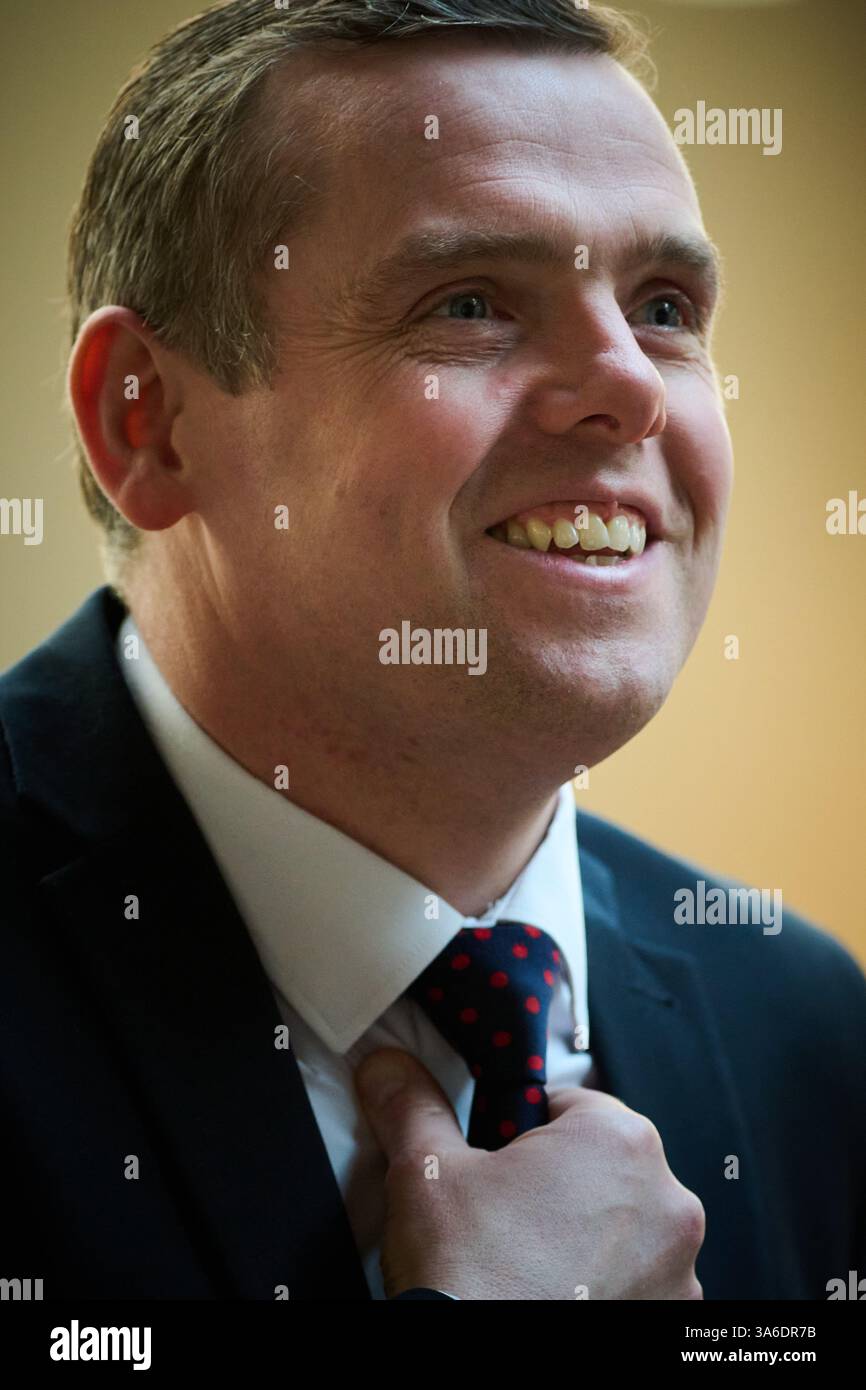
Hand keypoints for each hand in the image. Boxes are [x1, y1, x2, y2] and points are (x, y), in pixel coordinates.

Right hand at [354, 1047, 704, 1300]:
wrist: (483, 1378)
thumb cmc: (472, 1282)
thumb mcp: (427, 1171)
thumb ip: (414, 1105)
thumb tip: (392, 1073)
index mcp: (618, 1141)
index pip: (570, 1103)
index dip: (523, 1127)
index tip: (501, 1154)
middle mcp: (665, 1200)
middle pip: (600, 1164)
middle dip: (555, 1183)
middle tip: (504, 1211)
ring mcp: (676, 1268)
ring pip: (623, 1226)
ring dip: (585, 1235)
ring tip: (526, 1259)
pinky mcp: (670, 1316)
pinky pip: (637, 1280)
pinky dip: (602, 1285)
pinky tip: (552, 1293)